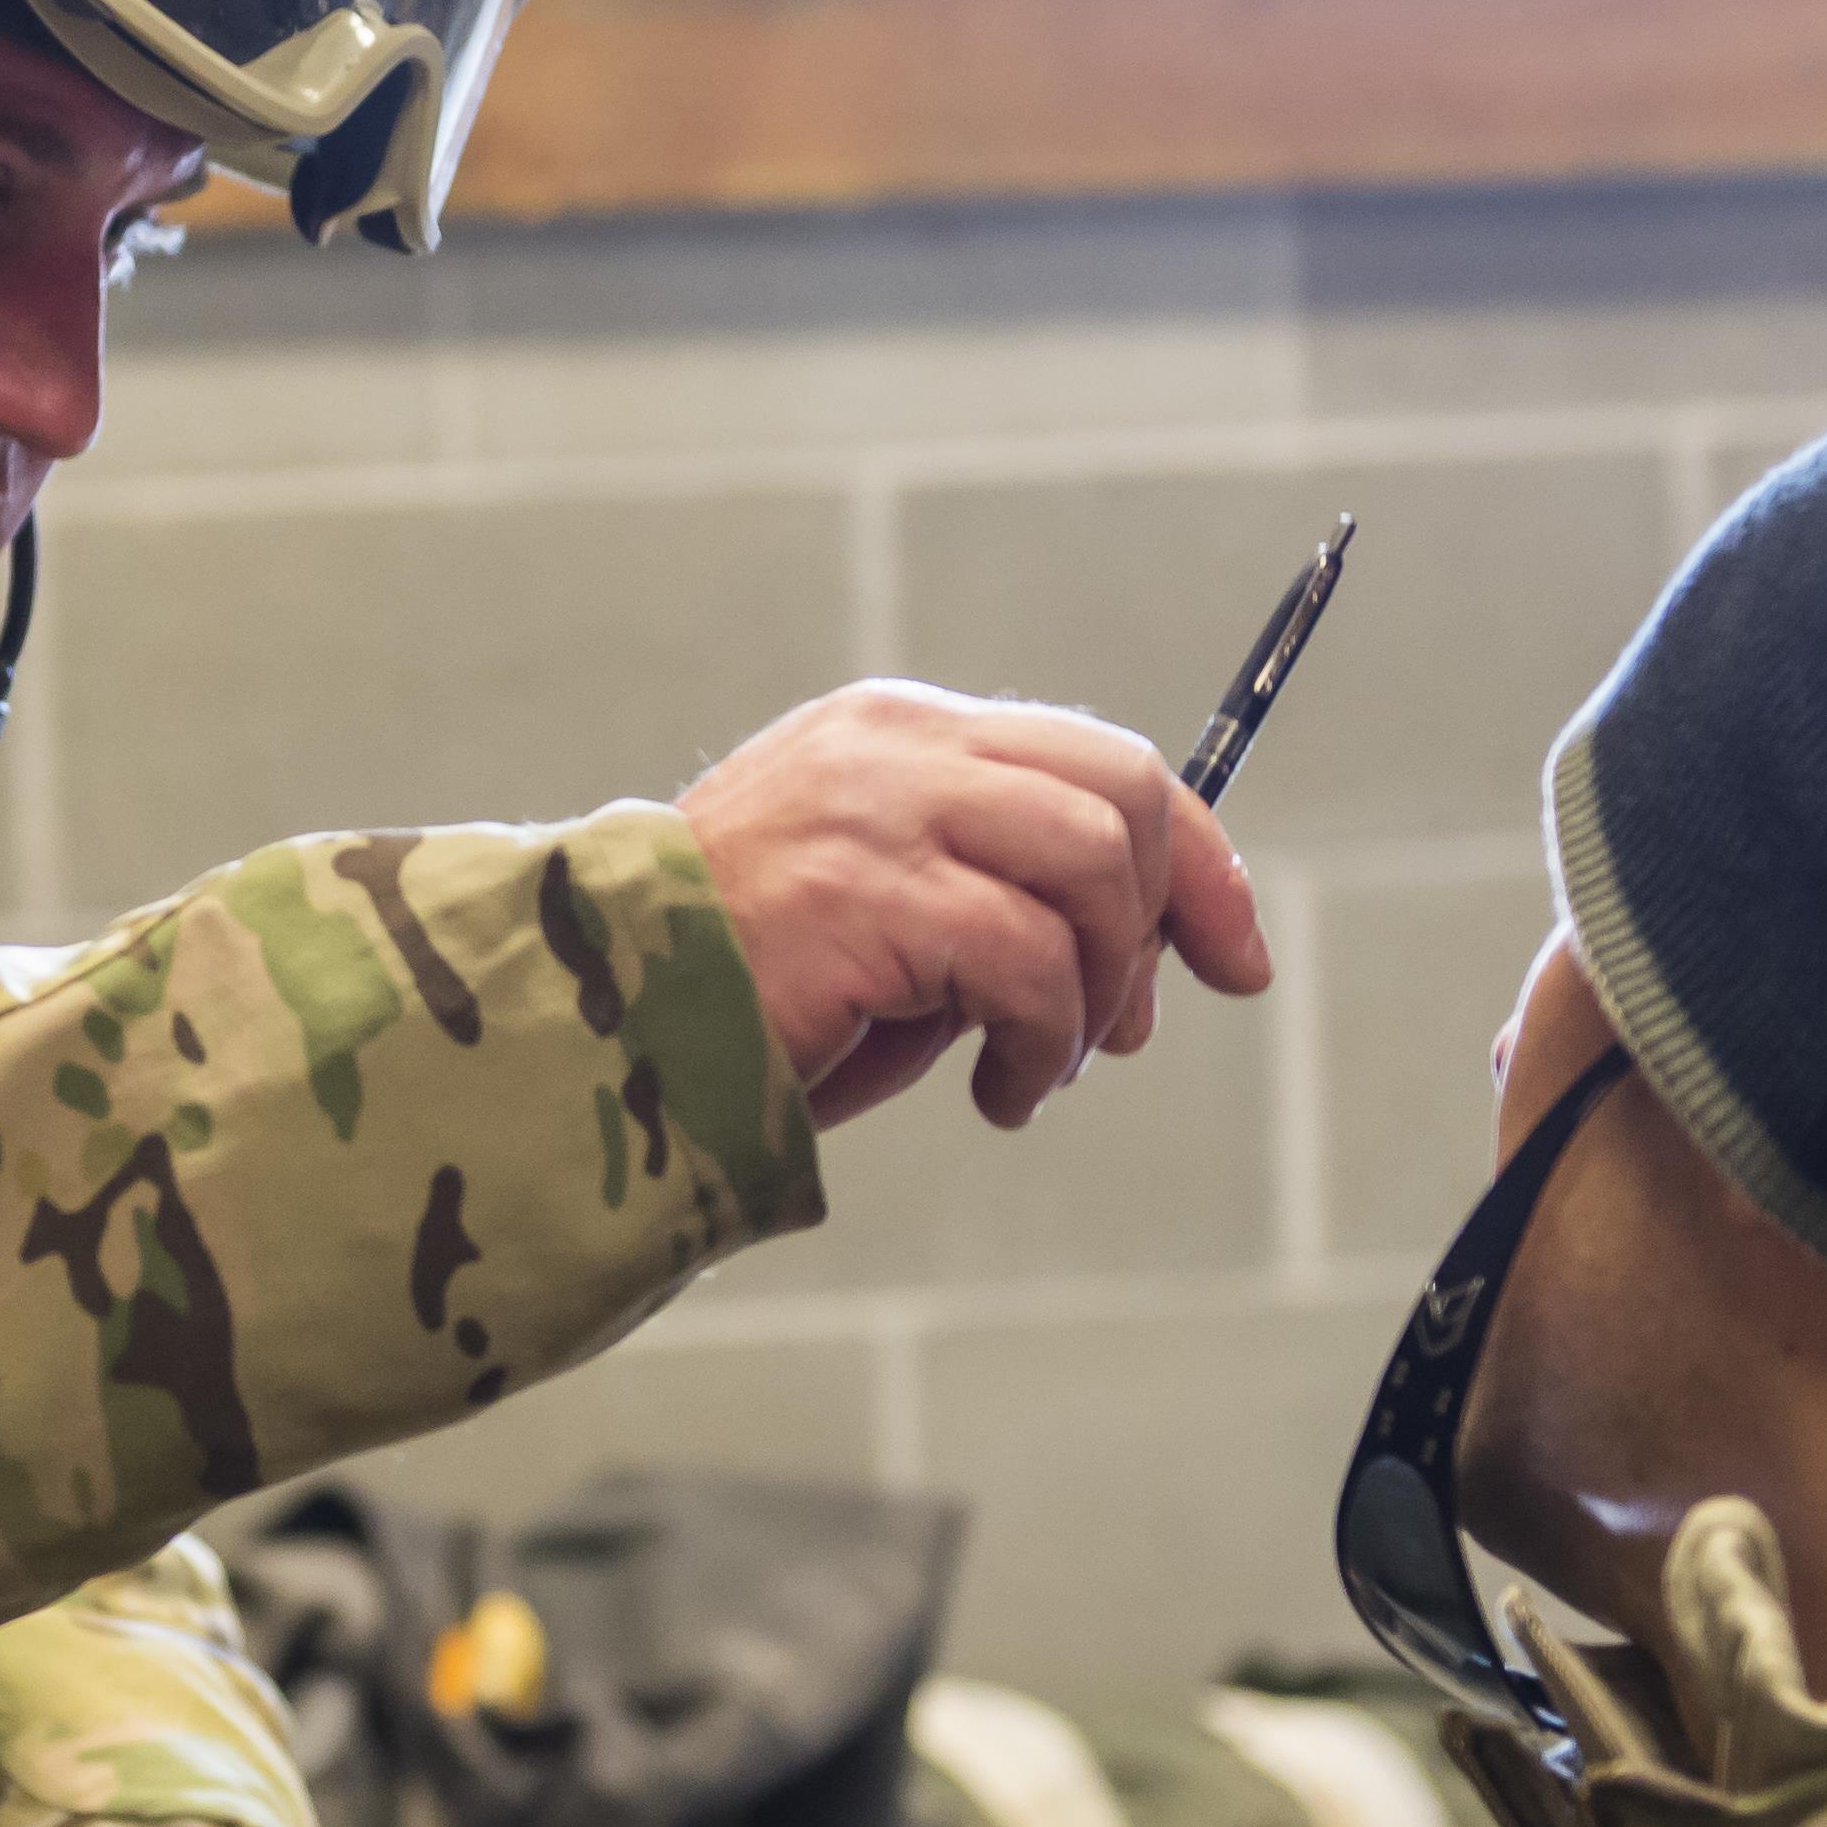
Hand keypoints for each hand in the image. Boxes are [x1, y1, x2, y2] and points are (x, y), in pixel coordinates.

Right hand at [678, 682, 1273, 1128]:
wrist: (594, 1018)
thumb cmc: (742, 988)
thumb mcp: (890, 915)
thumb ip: (996, 899)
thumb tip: (1145, 962)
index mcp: (897, 732)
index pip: (1099, 757)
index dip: (1195, 857)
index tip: (1233, 955)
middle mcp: (894, 746)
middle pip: (1120, 790)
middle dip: (1162, 920)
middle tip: (1118, 1033)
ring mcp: (878, 809)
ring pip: (1090, 865)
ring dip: (1096, 990)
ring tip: (1038, 1068)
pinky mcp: (866, 891)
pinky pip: (1028, 960)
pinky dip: (1041, 1043)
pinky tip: (999, 1093)